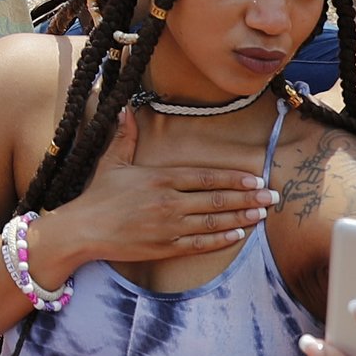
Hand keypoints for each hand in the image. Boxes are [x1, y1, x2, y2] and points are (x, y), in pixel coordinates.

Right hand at [37, 108, 276, 274]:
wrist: (83, 229)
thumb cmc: (98, 195)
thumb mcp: (112, 161)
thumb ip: (125, 135)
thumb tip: (126, 106)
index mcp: (159, 178)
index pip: (205, 177)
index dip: (233, 178)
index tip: (255, 179)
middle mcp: (169, 202)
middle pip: (216, 199)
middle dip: (248, 198)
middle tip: (273, 198)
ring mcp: (169, 226)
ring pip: (214, 223)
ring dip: (241, 218)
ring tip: (262, 215)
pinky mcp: (165, 248)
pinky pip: (200, 244)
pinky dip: (221, 240)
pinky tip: (238, 235)